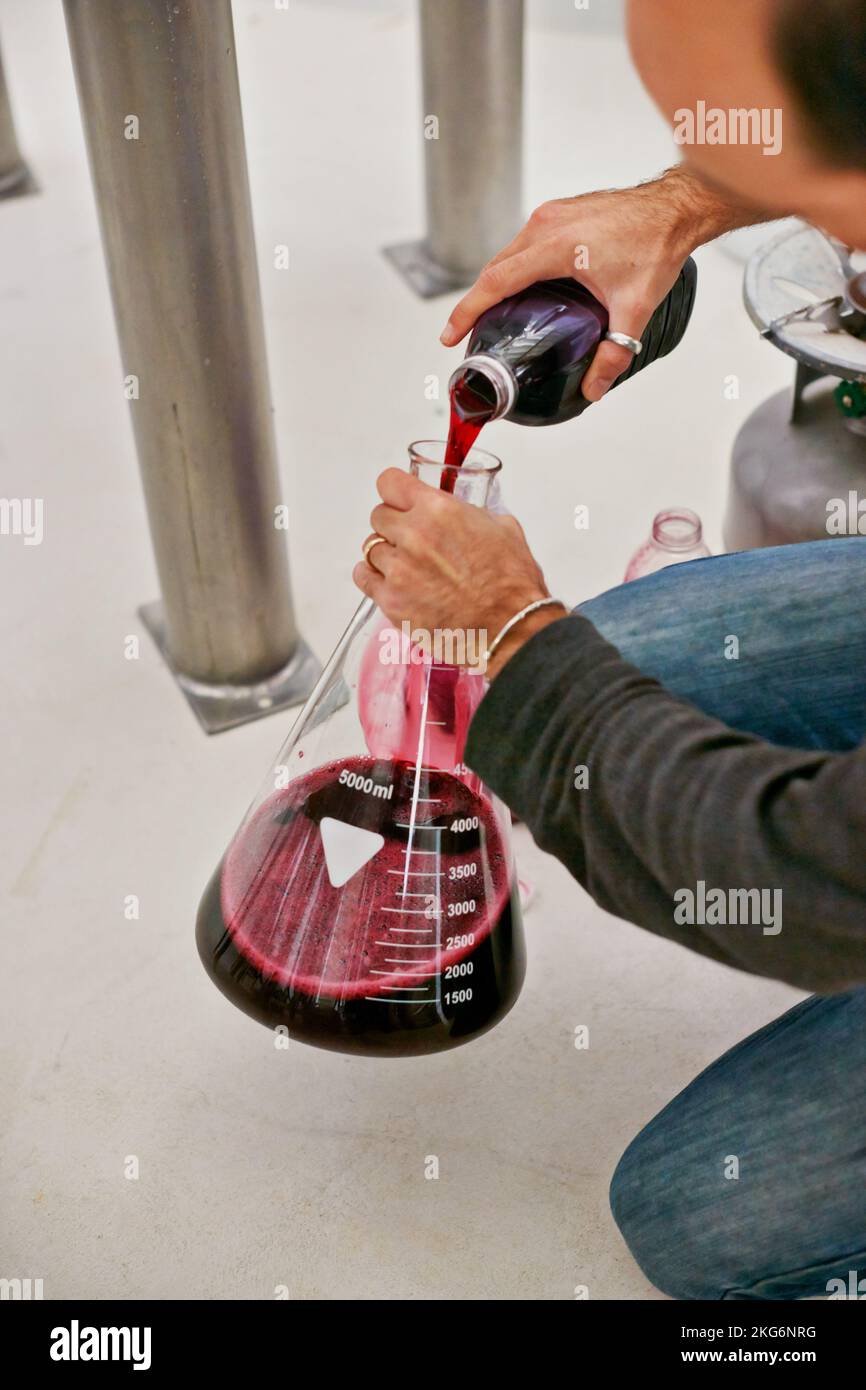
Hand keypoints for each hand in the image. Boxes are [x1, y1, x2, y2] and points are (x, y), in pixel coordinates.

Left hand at [352, 471, 567, 680]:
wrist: (510, 628)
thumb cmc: (512, 584)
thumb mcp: (502, 528)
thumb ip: (469, 512)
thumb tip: (457, 511)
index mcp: (438, 510)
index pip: (390, 483)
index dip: (396, 492)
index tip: (400, 500)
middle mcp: (414, 536)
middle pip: (378, 516)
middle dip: (394, 525)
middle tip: (413, 540)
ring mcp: (398, 570)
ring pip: (370, 548)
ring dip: (387, 554)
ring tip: (409, 567)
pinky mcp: (391, 601)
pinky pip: (362, 577)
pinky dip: (373, 577)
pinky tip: (390, 581)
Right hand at [440, 166, 761, 401]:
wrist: (678, 206)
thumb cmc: (657, 244)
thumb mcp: (634, 309)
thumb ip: (613, 353)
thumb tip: (594, 389)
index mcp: (553, 247)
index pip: (495, 283)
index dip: (467, 311)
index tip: (450, 335)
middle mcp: (545, 224)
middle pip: (496, 269)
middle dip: (477, 302)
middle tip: (468, 333)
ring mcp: (553, 214)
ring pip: (510, 253)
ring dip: (497, 282)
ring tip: (494, 315)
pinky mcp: (562, 211)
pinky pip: (526, 242)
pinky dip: (516, 265)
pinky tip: (524, 288)